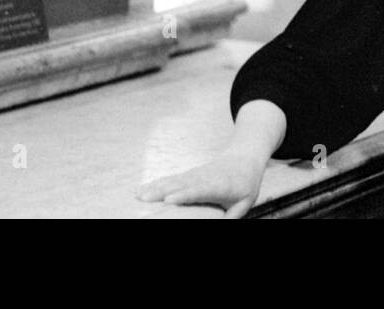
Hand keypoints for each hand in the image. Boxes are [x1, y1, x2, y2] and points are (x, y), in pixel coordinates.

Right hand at [136, 150, 267, 218]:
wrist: (244, 156)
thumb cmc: (245, 183)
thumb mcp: (245, 202)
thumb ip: (232, 217)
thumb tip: (219, 227)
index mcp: (220, 185)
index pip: (201, 190)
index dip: (185, 194)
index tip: (170, 199)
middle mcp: (205, 177)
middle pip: (181, 184)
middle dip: (162, 191)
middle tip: (143, 198)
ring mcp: (195, 174)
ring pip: (173, 180)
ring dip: (155, 187)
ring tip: (138, 194)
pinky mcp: (189, 174)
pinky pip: (172, 179)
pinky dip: (157, 183)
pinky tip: (143, 189)